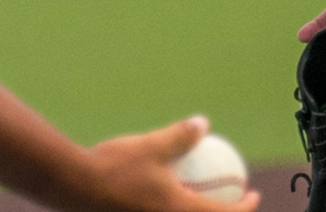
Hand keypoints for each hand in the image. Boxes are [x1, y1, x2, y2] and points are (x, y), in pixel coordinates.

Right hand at [83, 115, 259, 211]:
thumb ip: (181, 136)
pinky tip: (167, 197)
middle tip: (233, 201)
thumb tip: (203, 123)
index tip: (254, 194)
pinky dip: (171, 209)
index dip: (246, 207)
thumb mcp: (153, 145)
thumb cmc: (115, 166)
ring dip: (194, 211)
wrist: (72, 187)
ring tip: (200, 199)